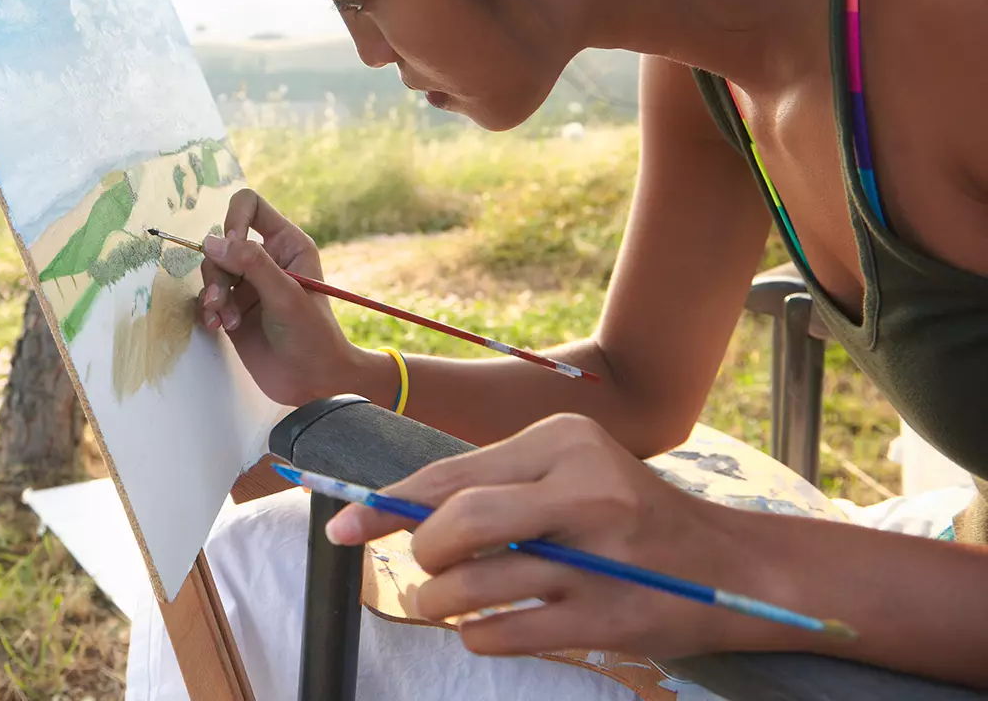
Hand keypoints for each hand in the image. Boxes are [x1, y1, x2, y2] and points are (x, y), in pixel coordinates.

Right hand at [197, 190, 361, 405]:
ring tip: (226, 321)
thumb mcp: (285, 296)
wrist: (312, 383)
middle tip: (222, 299)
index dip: (234, 220)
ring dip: (213, 294)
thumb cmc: (312, 336)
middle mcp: (265, 258)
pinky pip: (206, 296)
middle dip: (218, 270)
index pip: (250, 206)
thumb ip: (251, 265)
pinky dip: (208, 310)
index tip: (231, 249)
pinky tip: (219, 328)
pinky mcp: (232, 308)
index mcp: (286, 244)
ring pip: (211, 269)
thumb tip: (210, 242)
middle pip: (222, 242)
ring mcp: (247, 283)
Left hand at [324, 414, 756, 660]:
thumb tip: (395, 511)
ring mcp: (597, 558)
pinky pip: (501, 633)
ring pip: (471, 586)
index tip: (341, 527)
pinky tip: (485, 626)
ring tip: (444, 602)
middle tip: (426, 569)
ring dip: (440, 603)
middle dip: (423, 556)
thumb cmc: (629, 517)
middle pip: (455, 526)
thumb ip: (493, 486)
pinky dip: (476, 635)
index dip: (385, 504)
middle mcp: (582, 490)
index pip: (449, 474)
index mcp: (562, 442)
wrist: (736, 568)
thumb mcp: (570, 474)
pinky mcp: (606, 618)